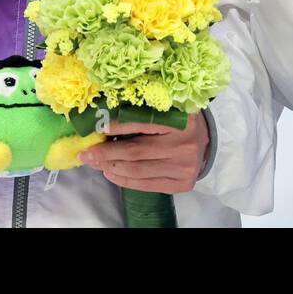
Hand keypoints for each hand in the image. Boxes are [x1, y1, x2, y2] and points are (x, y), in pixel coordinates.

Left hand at [77, 113, 210, 193]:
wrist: (206, 141)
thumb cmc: (180, 120)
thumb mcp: (167, 108)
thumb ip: (143, 112)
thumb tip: (107, 119)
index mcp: (181, 119)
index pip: (145, 124)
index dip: (120, 127)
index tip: (99, 128)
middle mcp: (184, 145)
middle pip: (137, 152)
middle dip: (107, 154)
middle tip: (86, 153)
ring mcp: (184, 167)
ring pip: (139, 171)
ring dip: (112, 168)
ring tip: (95, 163)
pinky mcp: (182, 183)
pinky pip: (147, 184)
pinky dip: (125, 180)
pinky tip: (111, 174)